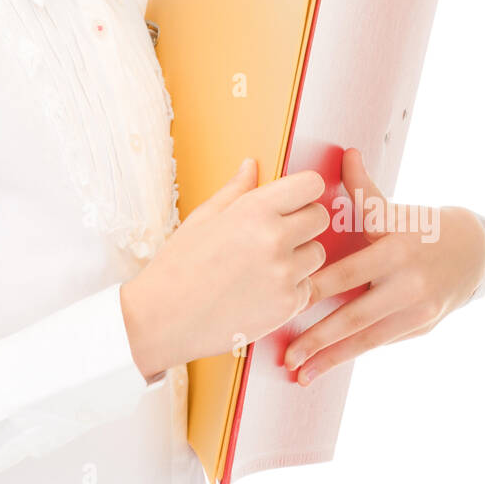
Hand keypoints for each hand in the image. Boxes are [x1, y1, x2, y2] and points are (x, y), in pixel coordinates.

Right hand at [121, 157, 329, 379]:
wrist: (164, 318)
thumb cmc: (178, 264)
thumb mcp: (203, 217)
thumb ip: (235, 190)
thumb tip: (251, 165)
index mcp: (254, 210)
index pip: (311, 185)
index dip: (305, 190)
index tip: (294, 199)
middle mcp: (275, 238)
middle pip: (320, 218)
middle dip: (305, 221)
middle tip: (279, 233)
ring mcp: (284, 274)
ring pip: (318, 254)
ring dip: (300, 257)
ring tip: (266, 265)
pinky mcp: (288, 306)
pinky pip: (308, 288)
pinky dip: (292, 289)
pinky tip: (263, 290)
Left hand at [282, 148, 484, 383]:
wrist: (470, 252)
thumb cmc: (415, 226)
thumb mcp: (392, 208)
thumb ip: (363, 188)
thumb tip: (344, 153)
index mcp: (396, 248)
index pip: (349, 272)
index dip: (316, 288)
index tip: (283, 301)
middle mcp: (409, 283)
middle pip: (356, 314)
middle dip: (318, 336)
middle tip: (286, 354)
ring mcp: (417, 310)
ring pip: (367, 338)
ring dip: (330, 358)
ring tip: (299, 374)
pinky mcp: (421, 328)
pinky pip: (378, 344)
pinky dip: (349, 356)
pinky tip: (323, 368)